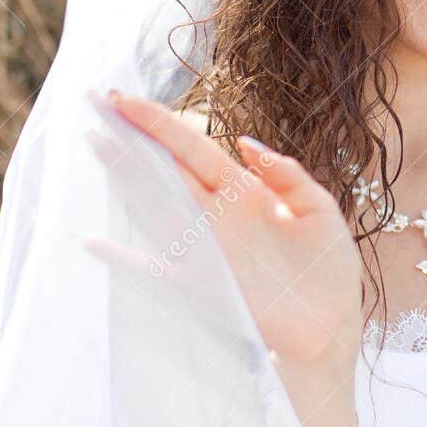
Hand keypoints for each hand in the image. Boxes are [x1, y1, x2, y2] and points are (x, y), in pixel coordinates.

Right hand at [92, 90, 363, 367]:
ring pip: (156, 204)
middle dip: (133, 139)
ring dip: (125, 178)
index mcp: (245, 192)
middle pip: (167, 169)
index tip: (126, 99)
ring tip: (95, 145)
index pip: (195, 149)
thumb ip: (286, 174)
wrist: (333, 328)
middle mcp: (217, 216)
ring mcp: (205, 249)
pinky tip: (92, 244)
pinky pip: (153, 269)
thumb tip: (244, 143)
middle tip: (97, 105)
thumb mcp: (318, 210)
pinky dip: (122, 259)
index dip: (162, 124)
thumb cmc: (329, 271)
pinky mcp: (201, 285)